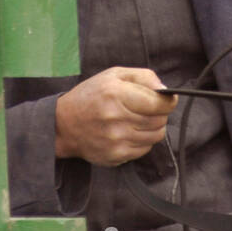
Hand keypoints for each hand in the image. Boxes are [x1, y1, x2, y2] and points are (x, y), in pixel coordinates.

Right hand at [55, 66, 177, 166]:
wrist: (64, 125)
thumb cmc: (91, 96)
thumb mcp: (114, 75)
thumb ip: (143, 77)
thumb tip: (166, 90)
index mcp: (116, 94)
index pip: (159, 103)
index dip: (168, 101)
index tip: (166, 99)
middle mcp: (116, 118)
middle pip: (160, 120)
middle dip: (160, 113)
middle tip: (149, 109)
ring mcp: (116, 140)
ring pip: (156, 136)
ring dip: (153, 127)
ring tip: (138, 120)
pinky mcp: (116, 155)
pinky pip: (145, 149)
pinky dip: (143, 140)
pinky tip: (130, 132)